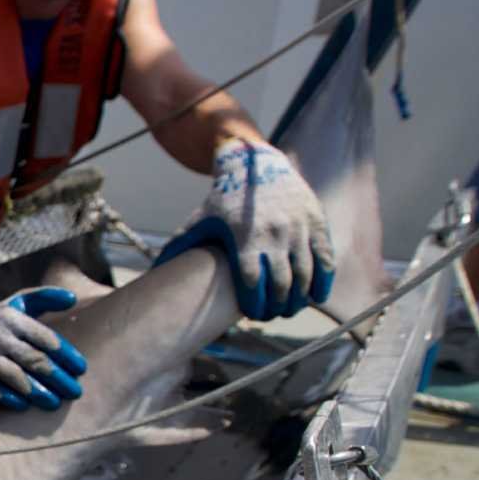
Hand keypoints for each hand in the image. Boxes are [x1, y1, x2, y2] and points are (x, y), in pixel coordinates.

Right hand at [0, 287, 87, 409]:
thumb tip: (72, 299)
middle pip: (32, 359)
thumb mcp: (21, 301)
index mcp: (11, 318)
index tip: (81, 369)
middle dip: (57, 378)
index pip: (44, 338)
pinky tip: (25, 405)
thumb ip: (47, 297)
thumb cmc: (4, 320)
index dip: (65, 355)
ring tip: (55, 403)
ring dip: (37, 392)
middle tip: (75, 392)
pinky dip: (9, 398)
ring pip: (14, 376)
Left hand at [155, 138, 335, 320]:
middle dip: (277, 307)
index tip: (253, 316)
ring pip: (305, 276)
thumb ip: (180, 245)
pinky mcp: (316, 222)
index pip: (252, 284)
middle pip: (280, 285)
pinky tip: (315, 297)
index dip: (254, 306)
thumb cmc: (224, 199)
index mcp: (244, 238)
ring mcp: (298, 228)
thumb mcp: (200, 219)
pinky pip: (324, 259)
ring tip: (289, 309)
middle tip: (271, 316)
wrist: (257, 164)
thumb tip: (154, 272)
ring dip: (298, 300)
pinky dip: (322, 282)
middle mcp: (274, 234)